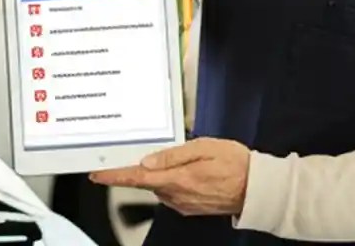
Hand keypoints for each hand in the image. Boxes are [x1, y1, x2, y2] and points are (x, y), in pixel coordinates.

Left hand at [89, 138, 250, 216]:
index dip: (114, 176)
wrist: (257, 189)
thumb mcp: (204, 148)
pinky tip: (189, 171)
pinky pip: (171, 192)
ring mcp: (183, 204)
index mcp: (178, 179)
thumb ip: (173, 155)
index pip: (137, 178)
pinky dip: (172, 181)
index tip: (97, 174)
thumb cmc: (235, 164)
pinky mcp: (189, 207)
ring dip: (161, 173)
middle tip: (153, 150)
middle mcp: (177, 196)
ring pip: (159, 186)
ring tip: (184, 159)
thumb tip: (147, 161)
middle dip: (144, 167)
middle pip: (147, 181)